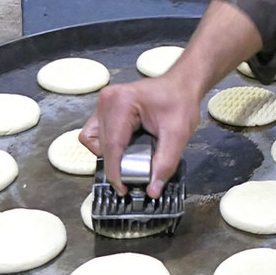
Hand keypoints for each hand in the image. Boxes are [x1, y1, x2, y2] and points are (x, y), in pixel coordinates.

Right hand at [79, 74, 201, 197]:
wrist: (182, 84)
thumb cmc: (181, 102)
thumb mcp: (178, 134)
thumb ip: (166, 162)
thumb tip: (152, 190)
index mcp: (122, 102)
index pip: (112, 146)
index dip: (116, 172)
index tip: (124, 189)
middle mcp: (107, 100)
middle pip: (102, 145)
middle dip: (117, 163)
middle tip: (137, 172)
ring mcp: (103, 102)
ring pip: (93, 140)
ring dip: (109, 154)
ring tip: (130, 158)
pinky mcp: (105, 107)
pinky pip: (95, 133)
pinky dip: (106, 145)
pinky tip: (124, 147)